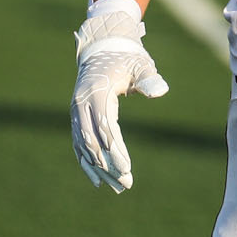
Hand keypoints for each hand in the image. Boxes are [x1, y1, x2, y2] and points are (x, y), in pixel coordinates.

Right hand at [71, 3, 169, 192]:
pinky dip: (87, 164)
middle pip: (92, 142)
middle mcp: (80, 105)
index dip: (114, 149)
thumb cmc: (126, 58)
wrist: (103, 49)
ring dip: (99, 169)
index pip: (104, 127)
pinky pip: (79, 146)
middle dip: (108, 165)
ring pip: (84, 148)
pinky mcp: (76, 119)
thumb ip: (149, 78)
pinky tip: (99, 181)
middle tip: (126, 184)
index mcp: (95, 92)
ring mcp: (75, 113)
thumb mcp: (140, 64)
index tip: (127, 168)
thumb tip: (160, 91)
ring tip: (117, 187)